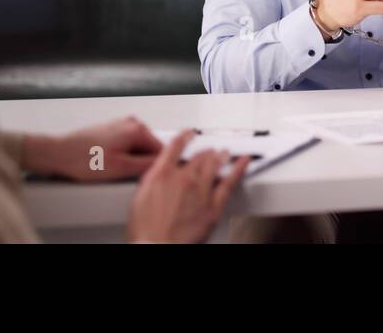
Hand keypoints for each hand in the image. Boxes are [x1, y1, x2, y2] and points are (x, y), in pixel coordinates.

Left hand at [23, 116, 161, 181]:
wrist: (58, 153)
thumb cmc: (83, 159)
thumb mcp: (121, 168)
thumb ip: (148, 165)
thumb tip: (164, 163)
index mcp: (137, 129)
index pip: (162, 150)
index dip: (155, 166)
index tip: (144, 176)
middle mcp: (131, 122)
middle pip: (149, 148)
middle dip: (140, 162)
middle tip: (123, 174)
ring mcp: (120, 125)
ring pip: (137, 148)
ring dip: (129, 160)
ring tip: (111, 168)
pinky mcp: (111, 130)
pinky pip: (125, 146)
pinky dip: (120, 156)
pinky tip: (106, 163)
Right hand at [128, 131, 250, 243]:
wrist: (157, 248)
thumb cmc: (146, 231)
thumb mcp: (139, 198)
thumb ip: (152, 181)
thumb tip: (159, 174)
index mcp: (162, 174)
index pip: (176, 146)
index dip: (185, 137)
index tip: (189, 134)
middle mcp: (183, 178)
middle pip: (198, 157)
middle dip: (204, 152)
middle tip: (207, 150)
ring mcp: (200, 190)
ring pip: (214, 165)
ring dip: (219, 156)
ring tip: (223, 153)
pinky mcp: (213, 206)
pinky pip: (230, 182)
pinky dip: (238, 169)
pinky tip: (243, 162)